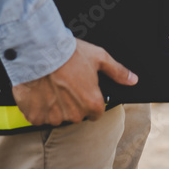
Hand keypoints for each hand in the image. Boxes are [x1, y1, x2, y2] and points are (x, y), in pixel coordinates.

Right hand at [12, 39, 137, 125]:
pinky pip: (39, 117)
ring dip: (55, 106)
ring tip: (52, 86)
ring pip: (58, 116)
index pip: (96, 113)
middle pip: (77, 115)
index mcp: (92, 103)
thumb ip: (117, 71)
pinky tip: (40, 92)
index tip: (83, 91)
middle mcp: (74, 114)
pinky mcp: (35, 116)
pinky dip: (39, 108)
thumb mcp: (99, 57)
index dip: (90, 101)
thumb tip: (132, 79)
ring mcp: (54, 117)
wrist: (40, 51)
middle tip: (66, 84)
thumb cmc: (70, 53)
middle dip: (73, 103)